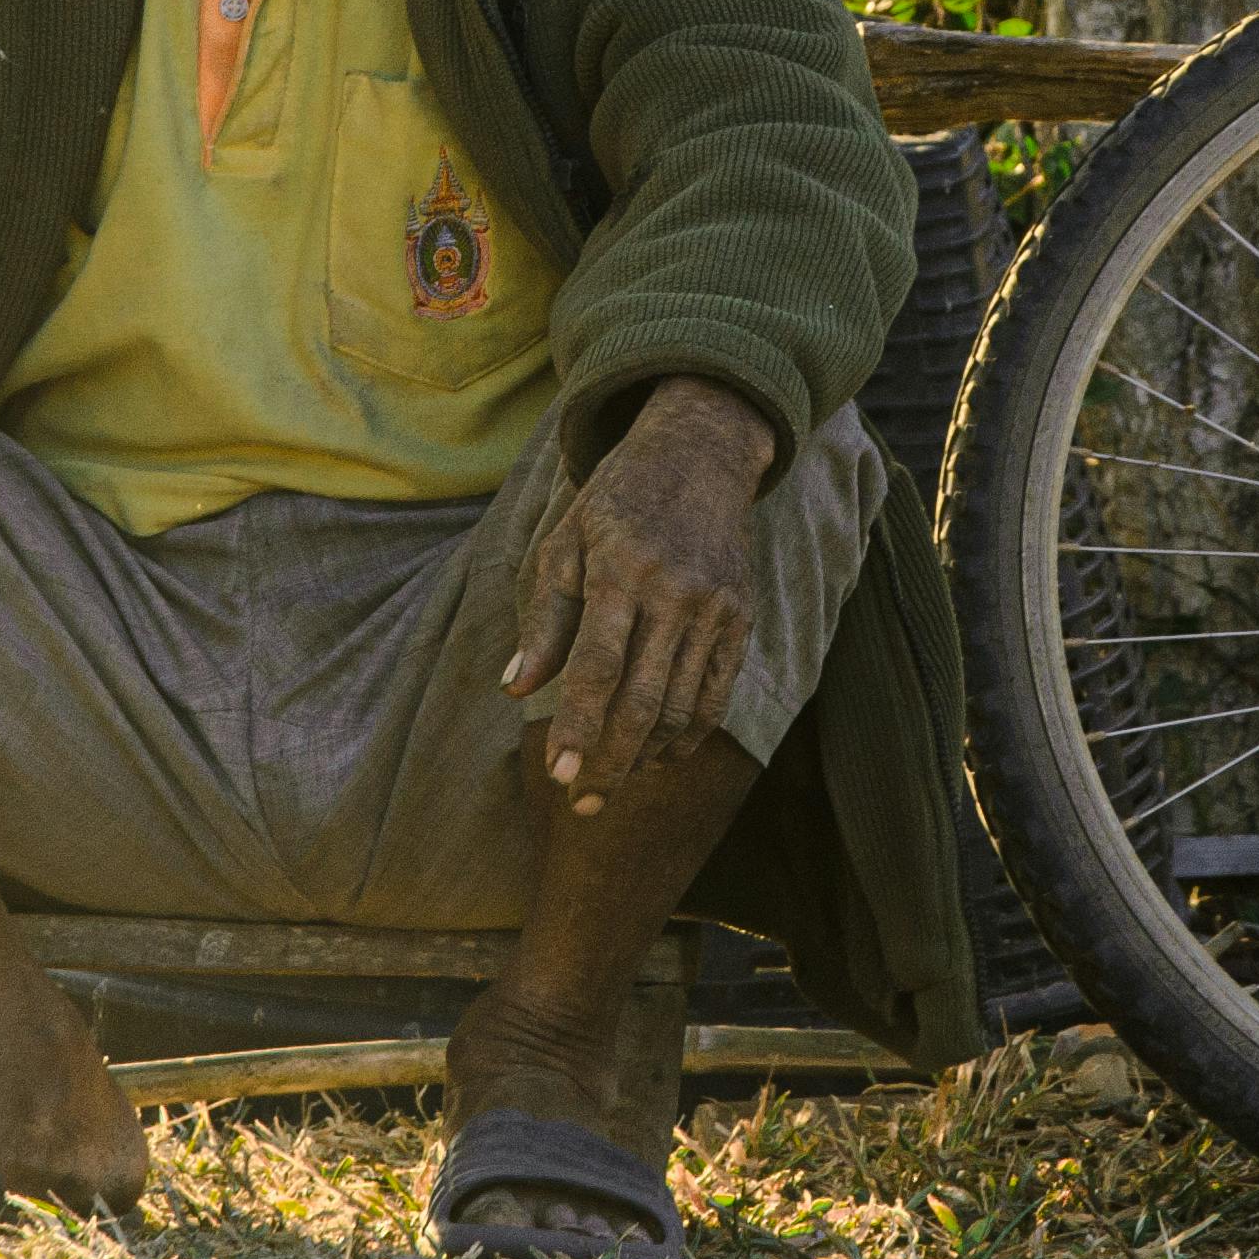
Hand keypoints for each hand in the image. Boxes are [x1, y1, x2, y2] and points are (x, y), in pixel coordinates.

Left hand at [503, 378, 781, 813]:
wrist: (700, 453)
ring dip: (646, 756)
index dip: (577, 727)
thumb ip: (544, 618)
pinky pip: (717, 693)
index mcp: (618, 569)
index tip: (558, 777)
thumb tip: (517, 686)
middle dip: (610, 761)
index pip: (596, 666)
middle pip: (642, 699)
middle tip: (582, 805)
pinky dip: (689, 735)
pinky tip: (659, 756)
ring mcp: (714, 606)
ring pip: (683, 705)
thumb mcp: (565, 542)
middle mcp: (672, 591)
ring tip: (613, 781)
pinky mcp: (741, 617)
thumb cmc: (616, 501)